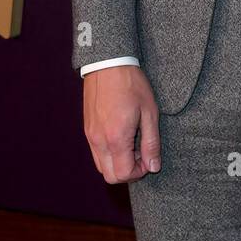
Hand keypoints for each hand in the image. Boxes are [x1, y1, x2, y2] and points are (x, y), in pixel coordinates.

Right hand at [83, 65, 160, 182]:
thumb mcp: (150, 112)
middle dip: (128, 171)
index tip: (148, 157)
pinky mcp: (87, 130)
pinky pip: (96, 153)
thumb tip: (153, 167)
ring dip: (117, 163)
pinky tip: (121, 135)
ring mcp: (90, 136)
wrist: (108, 64)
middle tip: (141, 152)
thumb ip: (151, 143)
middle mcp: (99, 141)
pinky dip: (109, 154)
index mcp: (116, 138)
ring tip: (132, 143)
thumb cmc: (132, 85)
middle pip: (110, 176)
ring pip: (101, 166)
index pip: (124, 174)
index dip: (139, 172)